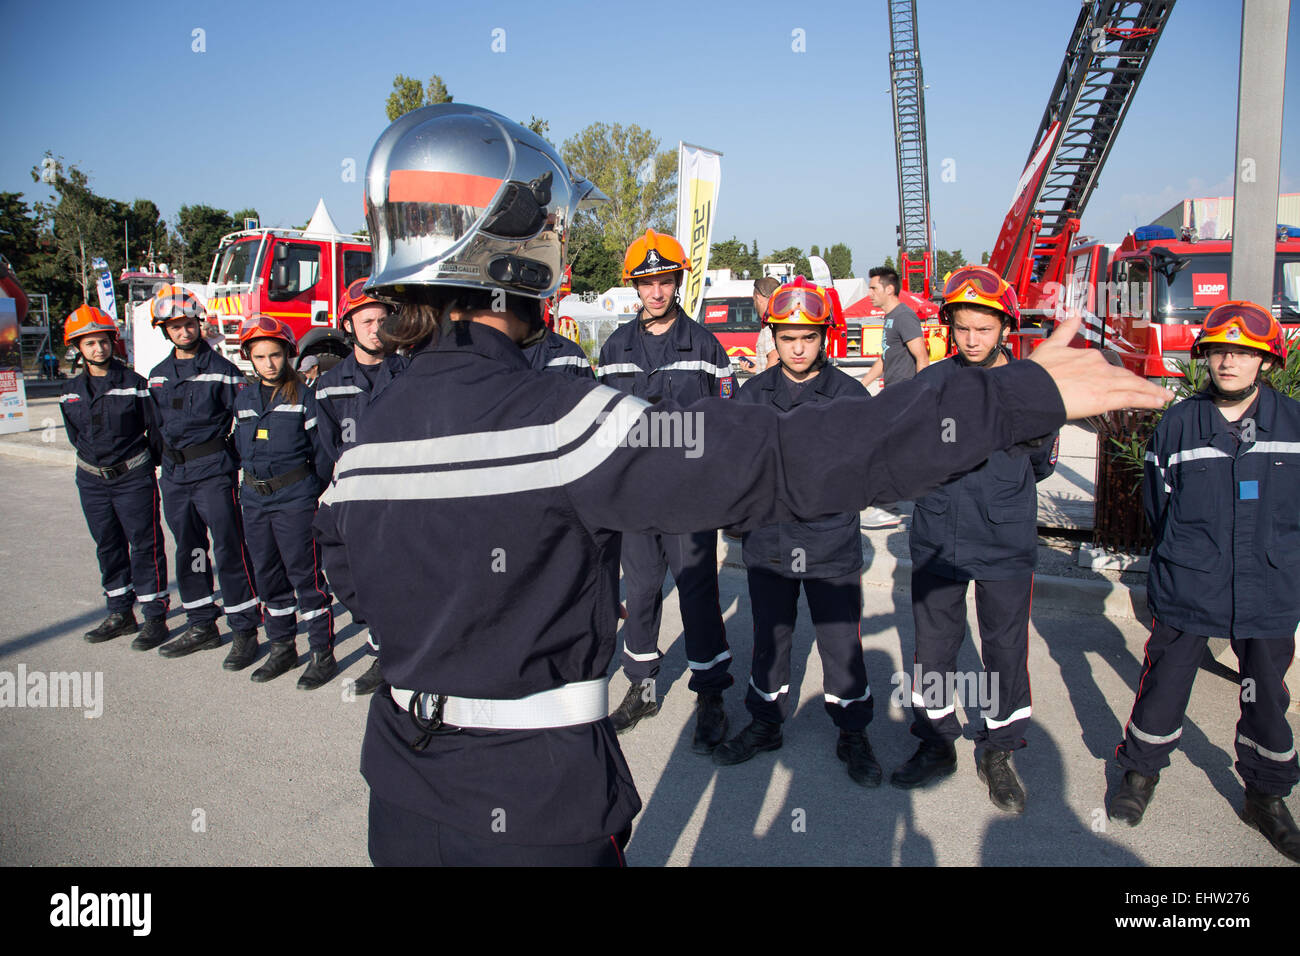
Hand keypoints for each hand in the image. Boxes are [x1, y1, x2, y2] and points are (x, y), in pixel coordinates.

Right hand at [1029, 312, 1171, 417]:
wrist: (1030, 389)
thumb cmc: (1036, 372)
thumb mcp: (1051, 345)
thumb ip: (1065, 331)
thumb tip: (1075, 315)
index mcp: (1087, 356)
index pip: (1108, 366)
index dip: (1119, 375)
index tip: (1125, 380)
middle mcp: (1099, 367)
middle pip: (1126, 377)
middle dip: (1142, 384)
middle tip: (1156, 390)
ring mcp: (1103, 382)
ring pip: (1134, 386)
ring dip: (1151, 392)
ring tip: (1163, 397)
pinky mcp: (1104, 398)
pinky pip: (1132, 398)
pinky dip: (1148, 399)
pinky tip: (1158, 402)